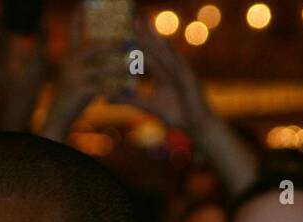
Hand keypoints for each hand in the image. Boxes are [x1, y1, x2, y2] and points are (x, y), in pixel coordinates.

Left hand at [116, 19, 211, 134]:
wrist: (196, 124)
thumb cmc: (176, 114)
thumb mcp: (148, 105)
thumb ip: (130, 99)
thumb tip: (106, 97)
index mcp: (164, 72)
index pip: (149, 53)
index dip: (140, 41)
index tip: (127, 28)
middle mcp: (173, 67)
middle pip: (158, 47)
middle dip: (147, 32)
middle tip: (135, 17)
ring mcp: (182, 71)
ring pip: (166, 52)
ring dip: (156, 38)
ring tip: (146, 25)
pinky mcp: (189, 78)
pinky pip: (179, 63)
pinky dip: (171, 53)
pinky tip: (165, 42)